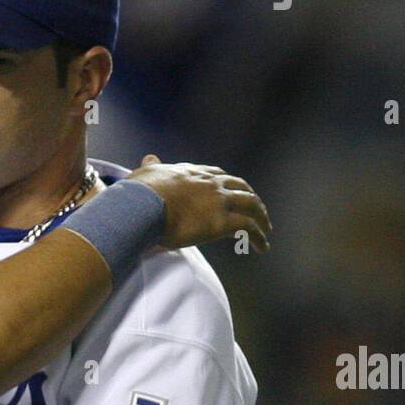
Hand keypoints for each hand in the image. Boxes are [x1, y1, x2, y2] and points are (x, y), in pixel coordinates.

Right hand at [127, 153, 271, 252]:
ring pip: (251, 205)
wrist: (143, 206)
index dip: (227, 184)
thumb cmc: (139, 194)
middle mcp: (210, 183)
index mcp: (193, 173)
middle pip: (240, 187)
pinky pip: (248, 227)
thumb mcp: (145, 174)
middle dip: (251, 198)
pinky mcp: (221, 222)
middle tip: (257, 210)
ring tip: (265, 230)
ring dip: (261, 217)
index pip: (218, 175)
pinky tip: (261, 246)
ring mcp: (218, 201)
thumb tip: (150, 158)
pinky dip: (258, 236)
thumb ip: (151, 167)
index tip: (233, 192)